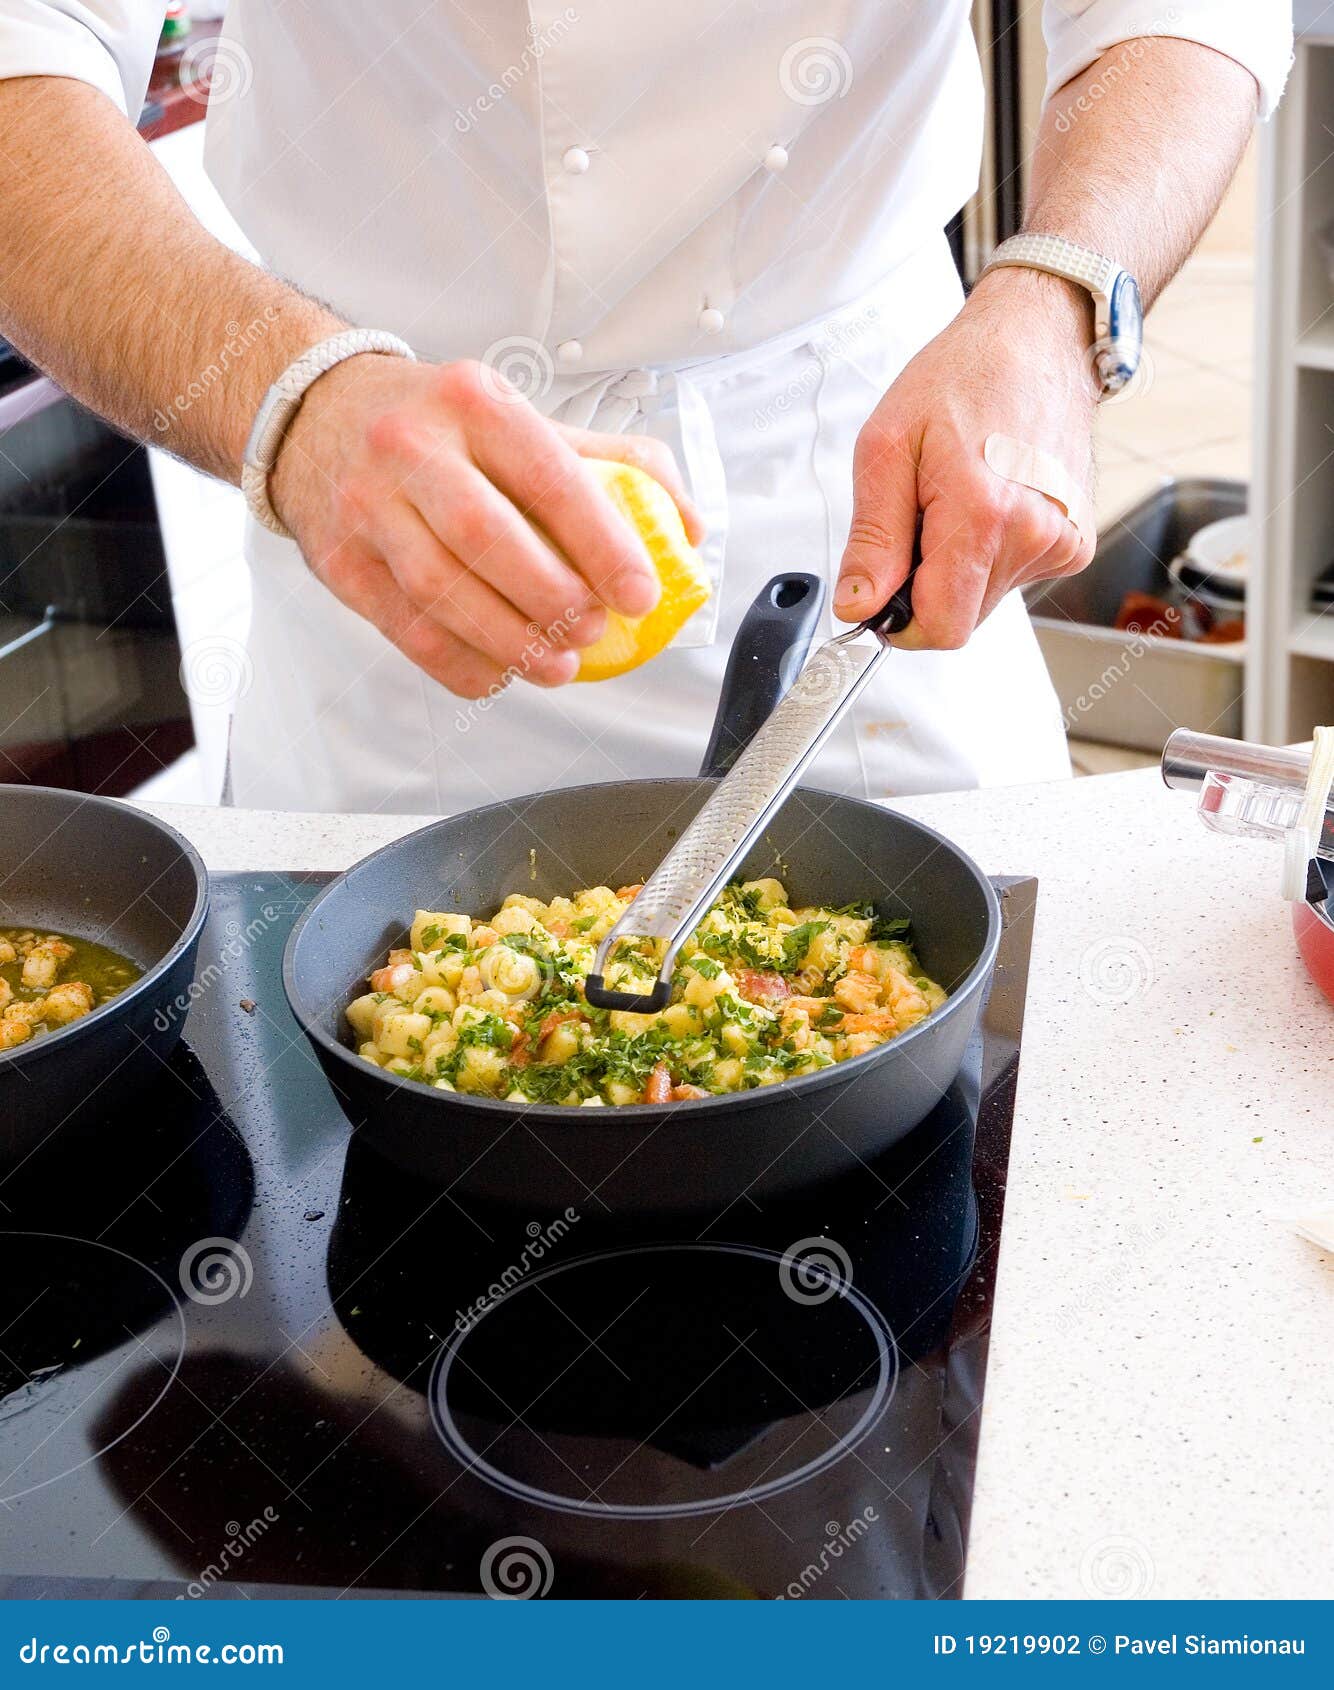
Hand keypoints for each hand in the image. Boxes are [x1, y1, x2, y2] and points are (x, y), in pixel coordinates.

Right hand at [269, 355, 703, 697]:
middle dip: (553, 599)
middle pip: (488, 539)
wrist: (316, 416)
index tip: (638, 593)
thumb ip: (612, 463)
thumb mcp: (520, 414)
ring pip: (442, 593)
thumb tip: (685, 527)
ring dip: (510, 643)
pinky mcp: (339, 561)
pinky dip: (460, 665)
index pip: (550, 478)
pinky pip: (406, 630)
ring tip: (557, 664)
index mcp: (475, 404)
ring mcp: (367, 507)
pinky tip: (499, 674)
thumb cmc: (439, 426)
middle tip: (594, 630)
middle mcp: (412, 448)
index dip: (602, 544)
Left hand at [834, 267, 1099, 646]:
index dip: (901, 622)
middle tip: (922, 517)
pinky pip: (1015, 578)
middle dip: (927, 586)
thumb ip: (872, 539)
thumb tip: (859, 606)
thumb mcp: (886, 449)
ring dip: (959, 566)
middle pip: (962, 617)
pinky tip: (992, 499)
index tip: (884, 592)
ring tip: (959, 498)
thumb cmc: (961, 379)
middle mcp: (1034, 535)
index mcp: (983, 515)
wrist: (1035, 340)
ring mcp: (1062, 541)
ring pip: (985, 599)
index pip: (940, 628)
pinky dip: (991, 553)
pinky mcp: (1076, 541)